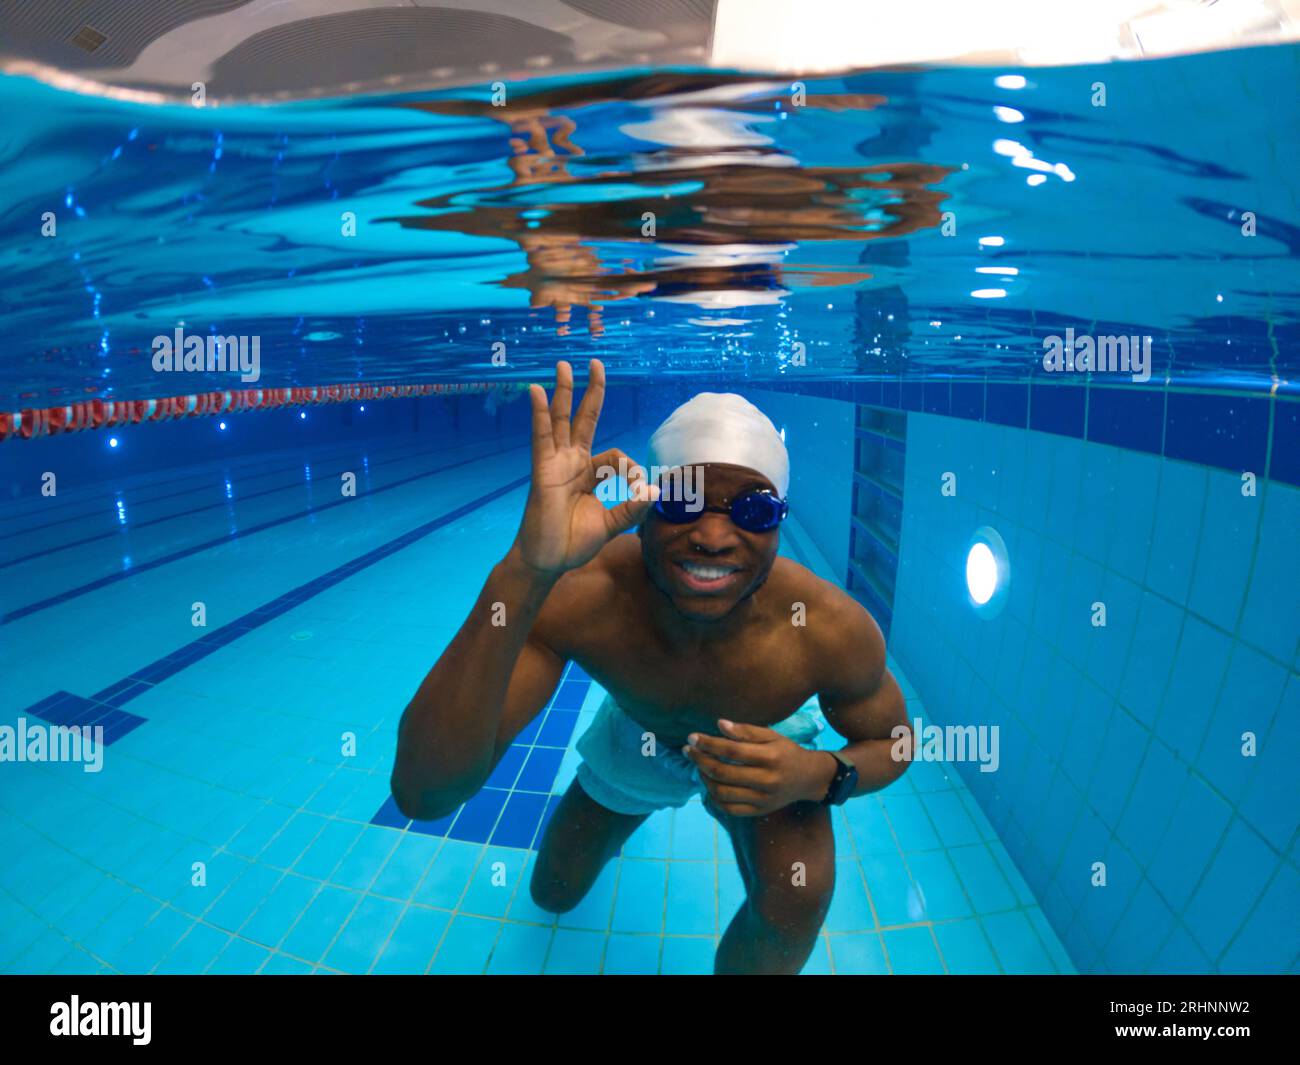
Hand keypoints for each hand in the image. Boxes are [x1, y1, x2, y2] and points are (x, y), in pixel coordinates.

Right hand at [514, 359, 657, 575]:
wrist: (548, 562)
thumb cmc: (573, 543)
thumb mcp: (611, 525)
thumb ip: (631, 509)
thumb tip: (655, 491)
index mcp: (589, 474)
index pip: (617, 456)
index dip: (633, 470)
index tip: (640, 493)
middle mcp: (572, 463)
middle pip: (584, 419)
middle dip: (591, 392)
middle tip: (596, 364)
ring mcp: (556, 464)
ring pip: (561, 421)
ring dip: (564, 392)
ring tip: (564, 365)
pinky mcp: (542, 471)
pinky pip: (541, 438)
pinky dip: (539, 414)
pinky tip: (536, 392)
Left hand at [683, 720, 837, 816]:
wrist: (808, 778)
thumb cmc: (786, 752)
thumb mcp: (771, 735)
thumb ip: (746, 731)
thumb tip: (719, 724)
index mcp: (770, 757)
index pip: (731, 750)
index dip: (708, 743)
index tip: (692, 737)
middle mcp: (767, 780)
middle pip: (723, 772)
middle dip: (700, 760)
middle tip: (689, 750)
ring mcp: (763, 799)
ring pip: (722, 792)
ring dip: (704, 778)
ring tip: (698, 766)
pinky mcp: (759, 811)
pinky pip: (729, 808)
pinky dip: (714, 796)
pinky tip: (709, 783)